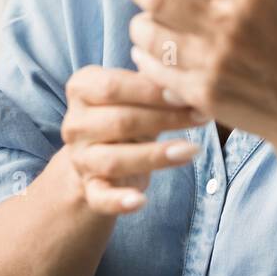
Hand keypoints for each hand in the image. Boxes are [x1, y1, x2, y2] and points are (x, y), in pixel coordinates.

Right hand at [61, 63, 205, 214]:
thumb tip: (184, 74)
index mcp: (81, 88)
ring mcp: (79, 158)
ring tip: (191, 151)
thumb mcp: (134, 92)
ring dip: (155, 156)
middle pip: (119, 122)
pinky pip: (100, 198)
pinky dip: (119, 201)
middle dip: (164, 119)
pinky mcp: (88, 188)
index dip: (151, 91)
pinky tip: (141, 201)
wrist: (100, 153)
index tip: (185, 93)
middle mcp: (74, 123)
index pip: (113, 87)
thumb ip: (152, 81)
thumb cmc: (127, 111)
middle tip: (202, 116)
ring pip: (114, 159)